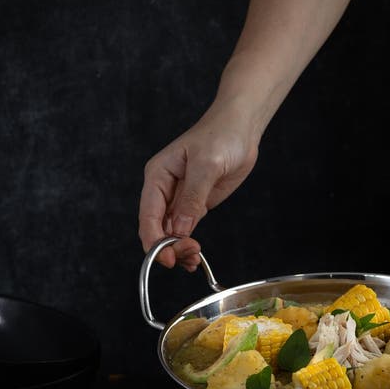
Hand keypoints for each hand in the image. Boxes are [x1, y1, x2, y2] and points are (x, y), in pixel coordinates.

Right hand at [138, 100, 259, 269]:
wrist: (241, 129)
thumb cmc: (221, 135)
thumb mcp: (207, 164)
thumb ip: (193, 198)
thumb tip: (180, 228)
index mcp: (158, 176)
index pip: (148, 215)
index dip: (155, 240)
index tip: (167, 257)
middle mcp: (164, 190)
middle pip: (156, 229)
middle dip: (168, 248)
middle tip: (189, 256)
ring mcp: (179, 199)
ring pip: (170, 234)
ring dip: (179, 250)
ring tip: (195, 259)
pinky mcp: (195, 206)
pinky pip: (185, 231)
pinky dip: (188, 245)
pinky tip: (195, 256)